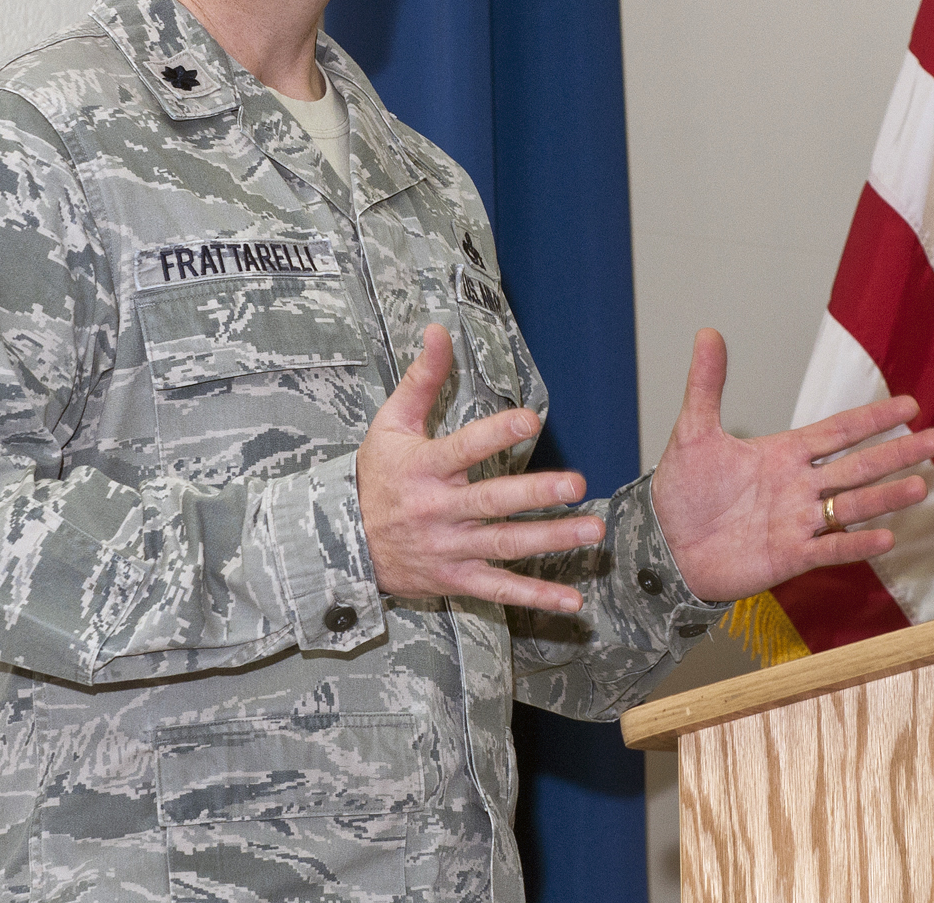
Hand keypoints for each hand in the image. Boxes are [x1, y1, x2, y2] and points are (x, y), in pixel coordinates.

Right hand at [358, 325, 602, 612]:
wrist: (341, 543)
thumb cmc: (376, 475)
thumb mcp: (390, 424)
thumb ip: (421, 378)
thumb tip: (438, 331)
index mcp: (424, 468)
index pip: (464, 448)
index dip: (495, 434)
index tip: (530, 420)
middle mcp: (438, 510)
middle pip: (491, 502)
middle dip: (536, 493)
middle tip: (576, 484)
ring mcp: (449, 549)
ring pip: (504, 545)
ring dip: (551, 540)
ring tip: (592, 530)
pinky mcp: (455, 579)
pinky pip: (498, 589)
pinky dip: (535, 597)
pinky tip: (571, 601)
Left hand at [650, 329, 933, 604]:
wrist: (665, 545)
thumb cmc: (683, 491)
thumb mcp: (694, 432)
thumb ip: (707, 385)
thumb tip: (708, 332)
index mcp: (784, 453)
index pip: (839, 431)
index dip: (874, 418)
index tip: (911, 406)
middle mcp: (799, 486)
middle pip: (857, 466)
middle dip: (897, 454)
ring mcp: (798, 522)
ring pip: (851, 506)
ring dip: (885, 497)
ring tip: (922, 485)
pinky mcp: (790, 556)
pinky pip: (830, 549)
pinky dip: (857, 544)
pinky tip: (887, 537)